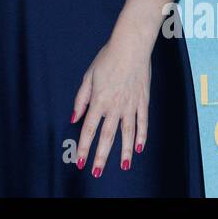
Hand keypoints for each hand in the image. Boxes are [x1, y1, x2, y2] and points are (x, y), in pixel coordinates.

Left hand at [71, 30, 152, 176]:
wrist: (131, 46)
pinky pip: (143, 122)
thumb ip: (81, 99)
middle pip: (107, 136)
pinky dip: (142, 136)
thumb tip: (74, 117)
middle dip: (101, 156)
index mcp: (98, 100)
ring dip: (125, 152)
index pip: (89, 129)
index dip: (84, 147)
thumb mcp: (88, 76)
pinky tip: (139, 148)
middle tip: (97, 172)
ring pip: (127, 134)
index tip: (80, 161)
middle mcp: (114, 106)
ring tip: (123, 167)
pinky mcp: (143, 101)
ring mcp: (130, 105)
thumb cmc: (107, 58)